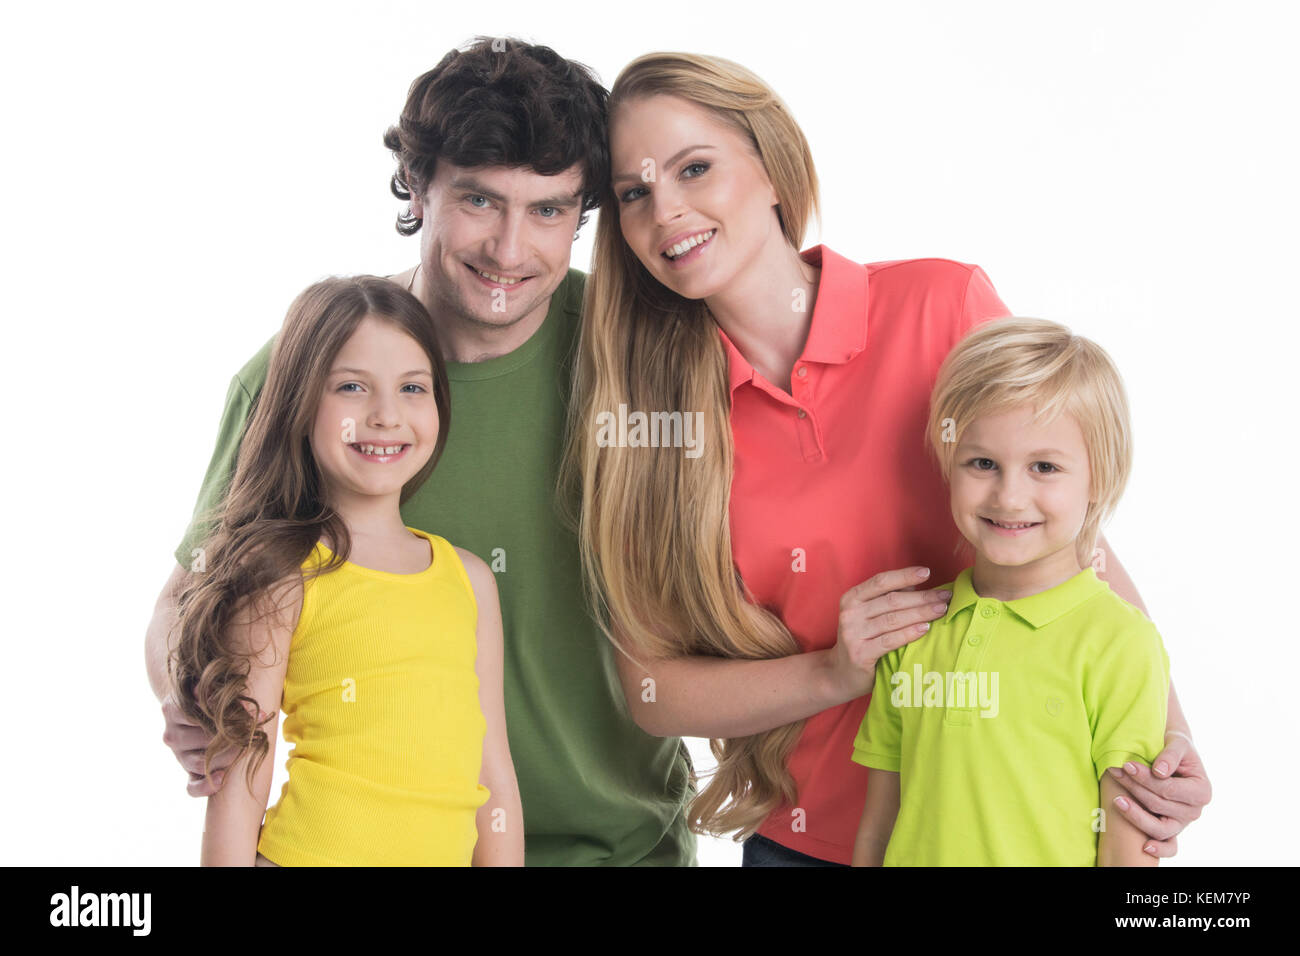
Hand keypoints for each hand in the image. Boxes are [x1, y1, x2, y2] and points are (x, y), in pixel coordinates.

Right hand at [161, 693, 243, 796]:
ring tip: (245, 747)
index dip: (227, 716)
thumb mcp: (212, 688)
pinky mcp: (187, 771)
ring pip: (200, 763)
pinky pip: (191, 787)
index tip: (249, 715)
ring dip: (227, 757)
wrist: (196, 707)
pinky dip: (205, 787)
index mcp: (173, 709)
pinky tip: (221, 779)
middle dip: (232, 736)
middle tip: (252, 732)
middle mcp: (171, 734)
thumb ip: (222, 692)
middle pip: (202, 740)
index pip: (198, 715)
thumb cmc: (209, 694)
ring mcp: (178, 755)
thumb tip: (246, 706)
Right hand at [829, 566, 950, 698]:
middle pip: (892, 601)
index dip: (904, 575)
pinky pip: (890, 640)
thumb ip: (886, 600)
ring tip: (941, 610)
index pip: (881, 582)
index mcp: (852, 599)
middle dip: (922, 597)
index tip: (926, 572)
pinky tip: (926, 629)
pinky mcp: (860, 654)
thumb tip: (916, 586)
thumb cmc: (862, 640)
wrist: (840, 673)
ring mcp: (853, 634)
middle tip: (945, 596)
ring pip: (893, 619)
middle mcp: (850, 614)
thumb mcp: (867, 616)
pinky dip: (909, 633)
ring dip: (921, 613)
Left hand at [1105, 732, 1210, 858]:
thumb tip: (1159, 772)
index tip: (1126, 765)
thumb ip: (1170, 755)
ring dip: (1136, 815)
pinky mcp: (1171, 829)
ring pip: (1159, 828)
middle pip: (1160, 806)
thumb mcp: (1177, 742)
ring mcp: (1182, 823)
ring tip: (1117, 801)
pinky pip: (1169, 846)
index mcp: (1201, 791)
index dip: (1146, 779)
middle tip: (1115, 772)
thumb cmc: (1175, 746)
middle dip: (1135, 789)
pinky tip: (1144, 847)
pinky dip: (1159, 849)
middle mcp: (1194, 811)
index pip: (1169, 789)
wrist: (1172, 753)